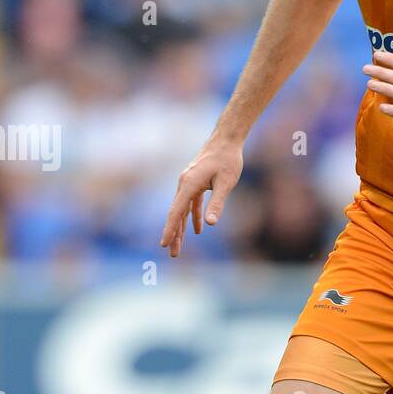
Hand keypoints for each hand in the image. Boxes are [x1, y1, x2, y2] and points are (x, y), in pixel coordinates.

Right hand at [159, 140, 242, 257]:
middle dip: (174, 234)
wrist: (226, 139)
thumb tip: (211, 224)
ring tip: (179, 246)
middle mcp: (184, 183)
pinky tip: (198, 229)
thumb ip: (218, 203)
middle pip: (176, 213)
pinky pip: (191, 203)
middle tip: (173, 254)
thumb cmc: (228, 160)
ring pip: (181, 209)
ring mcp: (188, 182)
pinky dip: (192, 216)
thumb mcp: (226, 183)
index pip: (176, 212)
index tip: (164, 244)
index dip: (170, 229)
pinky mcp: (194, 181)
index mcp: (189, 184)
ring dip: (181, 228)